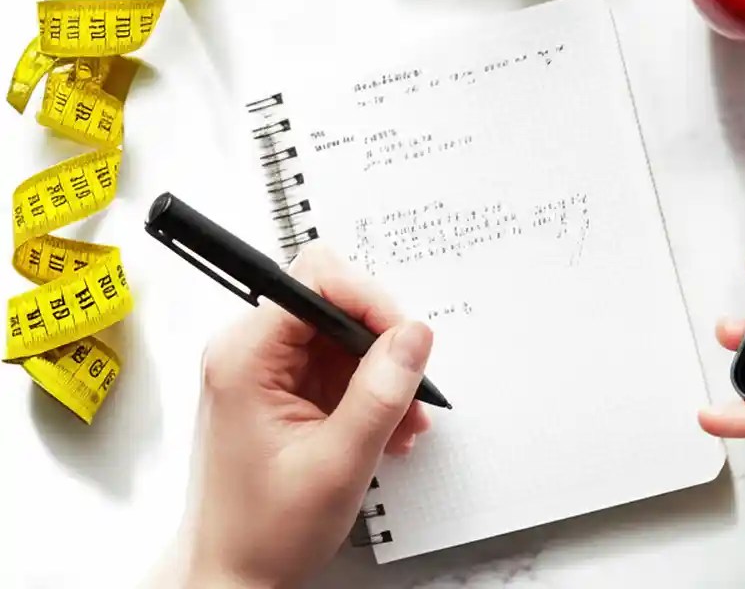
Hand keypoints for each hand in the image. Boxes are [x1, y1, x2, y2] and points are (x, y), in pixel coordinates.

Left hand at [150, 245, 434, 587]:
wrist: (234, 577)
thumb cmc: (262, 531)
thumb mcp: (339, 462)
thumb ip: (381, 393)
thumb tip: (415, 336)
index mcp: (245, 356)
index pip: (316, 280)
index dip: (369, 301)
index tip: (405, 339)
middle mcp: (250, 352)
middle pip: (334, 304)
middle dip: (383, 344)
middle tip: (409, 389)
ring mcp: (266, 371)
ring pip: (344, 338)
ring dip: (383, 375)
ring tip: (402, 423)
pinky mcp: (282, 390)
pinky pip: (339, 368)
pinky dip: (370, 394)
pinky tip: (385, 430)